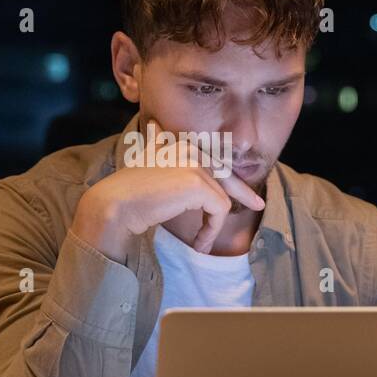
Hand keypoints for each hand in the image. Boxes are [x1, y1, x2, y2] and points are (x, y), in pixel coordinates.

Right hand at [70, 135, 263, 259]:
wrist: (117, 203)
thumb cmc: (129, 190)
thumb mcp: (148, 165)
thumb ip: (159, 149)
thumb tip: (159, 132)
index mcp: (182, 143)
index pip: (214, 162)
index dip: (231, 180)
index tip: (247, 194)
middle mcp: (191, 148)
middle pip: (226, 176)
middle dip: (243, 193)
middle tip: (259, 206)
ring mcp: (195, 164)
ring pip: (221, 199)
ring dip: (212, 226)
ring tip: (200, 243)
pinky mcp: (198, 183)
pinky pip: (219, 210)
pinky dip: (211, 231)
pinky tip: (198, 243)